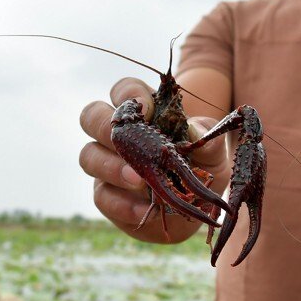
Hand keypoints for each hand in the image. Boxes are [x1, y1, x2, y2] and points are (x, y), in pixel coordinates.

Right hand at [78, 77, 230, 242]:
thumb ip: (207, 139)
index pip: (123, 90)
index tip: (145, 109)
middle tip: (124, 142)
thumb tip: (195, 132)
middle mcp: (119, 134)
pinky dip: (123, 203)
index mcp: (144, 112)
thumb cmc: (201, 167)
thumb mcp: (213, 152)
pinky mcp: (107, 195)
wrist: (194, 209)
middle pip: (91, 116)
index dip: (128, 95)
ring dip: (110, 167)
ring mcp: (107, 164)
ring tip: (138, 180)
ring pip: (88, 155)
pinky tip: (144, 210)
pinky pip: (102, 195)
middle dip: (103, 126)